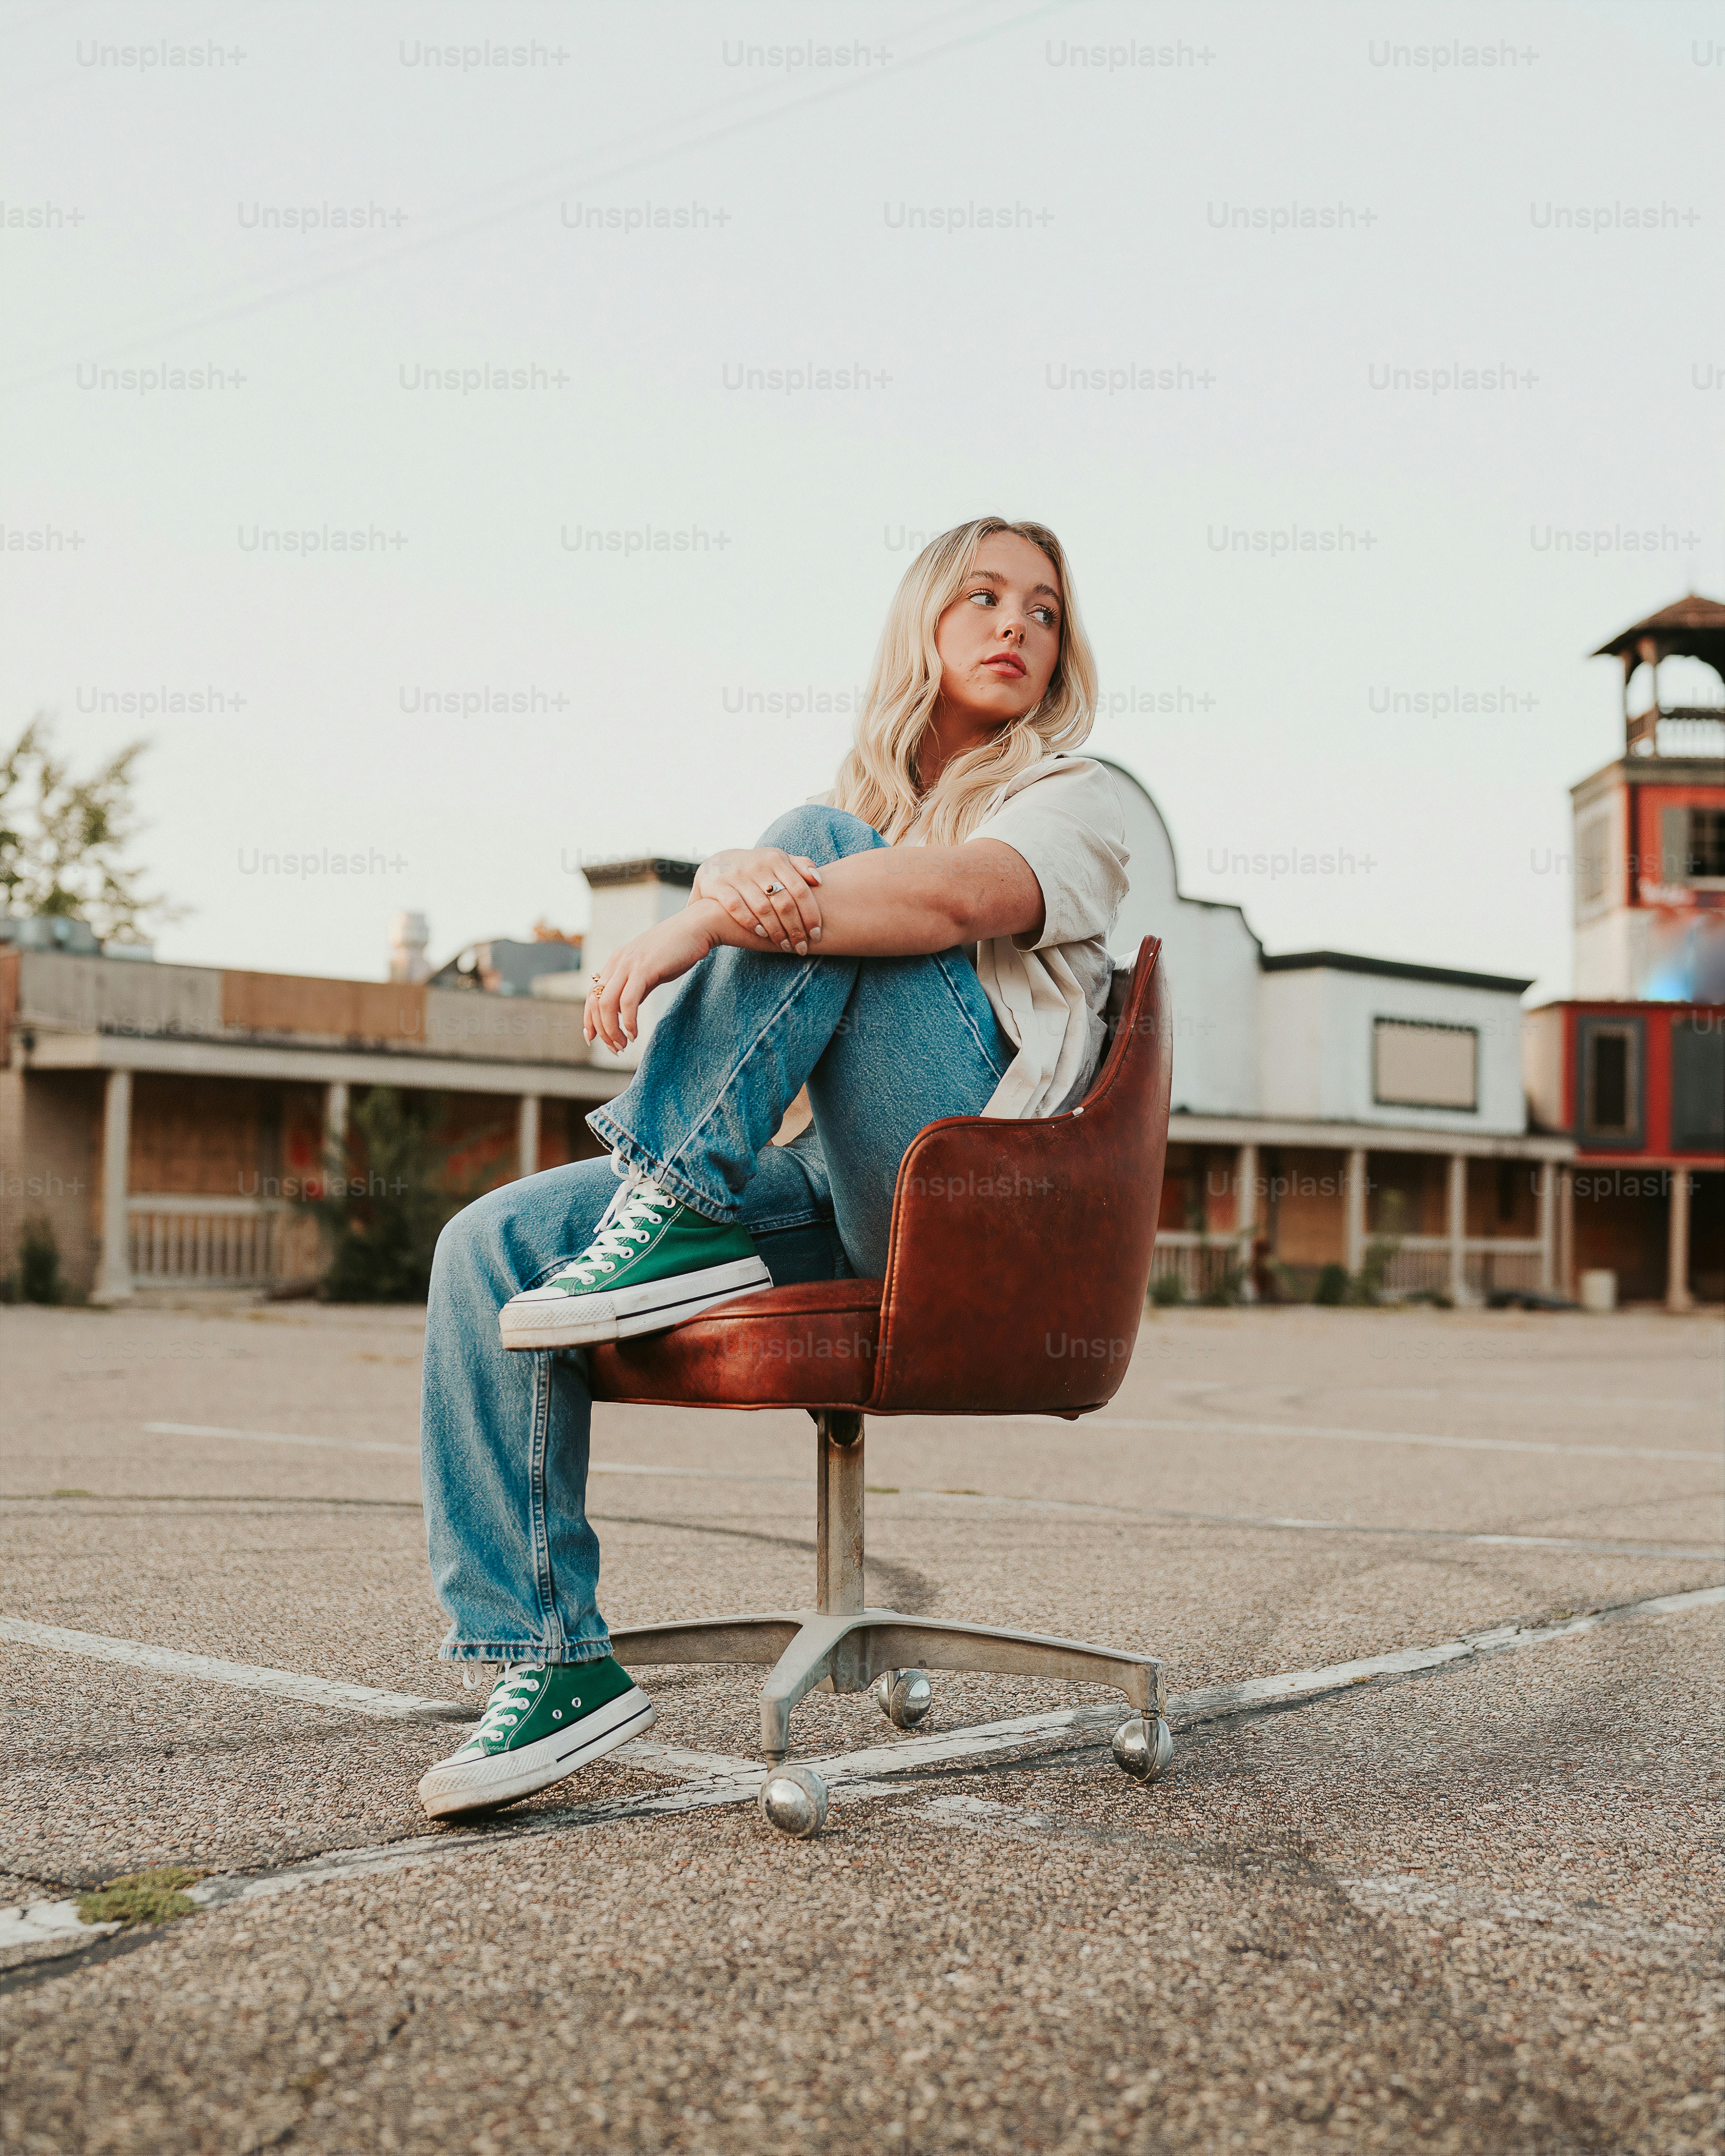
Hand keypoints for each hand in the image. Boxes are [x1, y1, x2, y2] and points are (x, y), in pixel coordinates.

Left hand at [584, 908, 719, 1050]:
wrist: (698, 927)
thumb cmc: (678, 948)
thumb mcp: (651, 969)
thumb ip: (637, 987)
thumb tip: (627, 1010)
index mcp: (617, 962)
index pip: (592, 994)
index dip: (589, 1019)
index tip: (593, 1038)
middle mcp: (618, 962)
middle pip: (595, 1002)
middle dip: (601, 1031)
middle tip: (615, 1048)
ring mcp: (629, 965)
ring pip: (606, 1004)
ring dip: (612, 1030)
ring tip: (624, 1045)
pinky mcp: (644, 969)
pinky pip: (627, 1002)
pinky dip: (628, 1022)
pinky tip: (635, 1034)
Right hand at [692, 846, 822, 954]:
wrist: (717, 864)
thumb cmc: (757, 867)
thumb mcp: (778, 860)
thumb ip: (800, 866)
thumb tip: (818, 880)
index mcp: (776, 859)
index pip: (800, 890)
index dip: (811, 915)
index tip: (817, 934)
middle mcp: (758, 865)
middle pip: (784, 903)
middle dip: (795, 929)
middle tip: (802, 947)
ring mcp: (737, 875)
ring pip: (762, 908)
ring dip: (776, 931)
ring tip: (784, 945)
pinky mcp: (719, 886)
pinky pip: (736, 907)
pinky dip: (750, 922)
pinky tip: (761, 934)